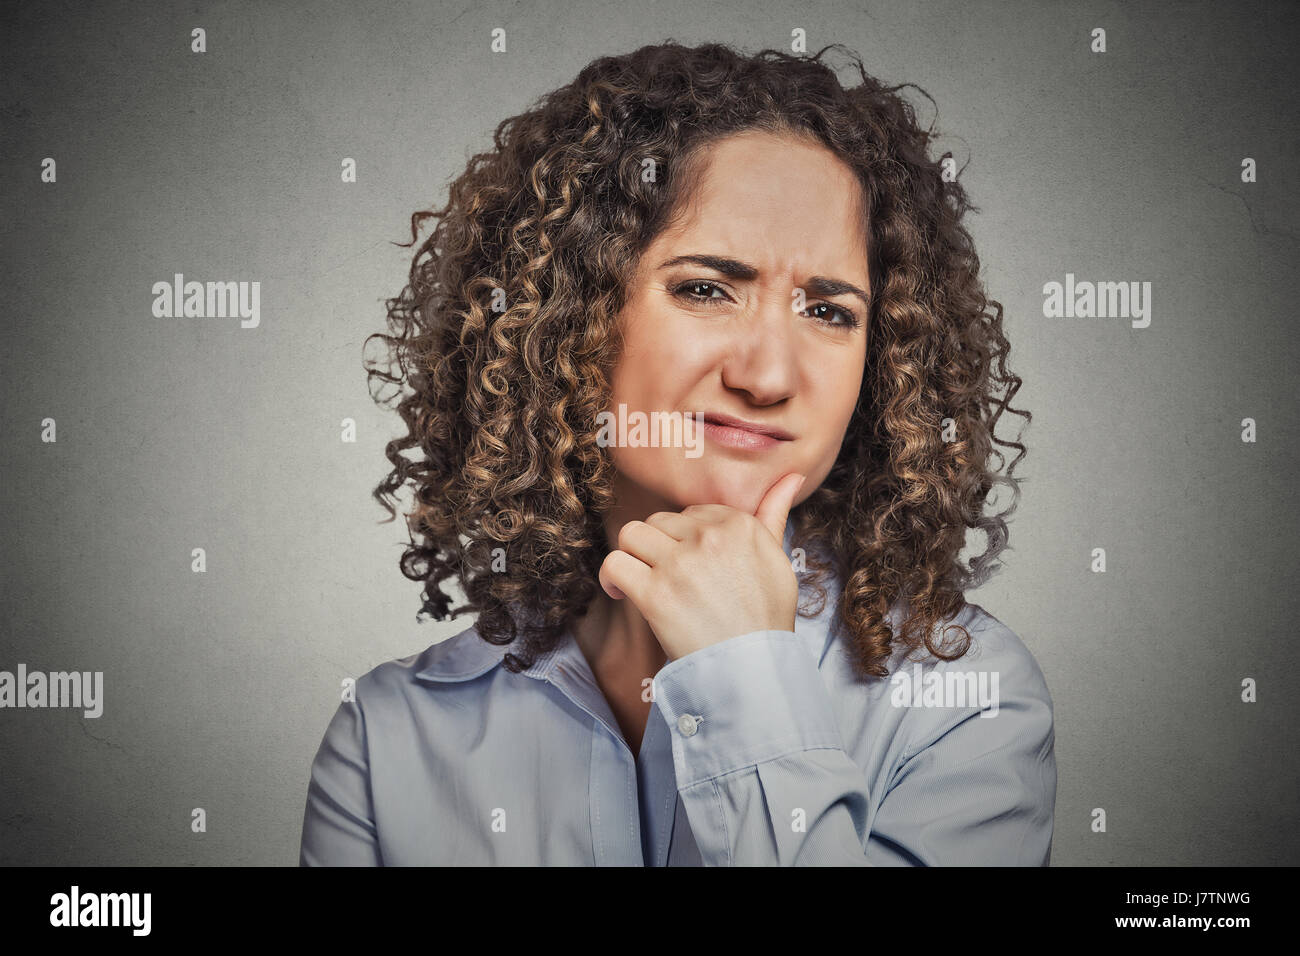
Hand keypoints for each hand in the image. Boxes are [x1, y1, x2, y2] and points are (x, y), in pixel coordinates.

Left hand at [598, 472, 806, 660]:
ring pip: (632, 534)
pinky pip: (615, 563)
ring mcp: (680, 563)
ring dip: (634, 557)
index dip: (686, 540)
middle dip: (659, 547)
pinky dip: (611, 577)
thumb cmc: (766, 618)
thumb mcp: (778, 560)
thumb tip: (791, 476)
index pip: (692, 513)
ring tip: (640, 581)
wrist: (754, 669)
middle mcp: (708, 536)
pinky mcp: (655, 593)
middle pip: (659, 521)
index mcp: (738, 523)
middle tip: (668, 579)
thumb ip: (774, 514)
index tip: (689, 567)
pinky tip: (623, 592)